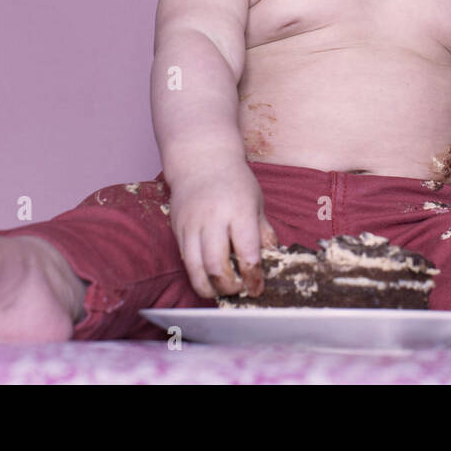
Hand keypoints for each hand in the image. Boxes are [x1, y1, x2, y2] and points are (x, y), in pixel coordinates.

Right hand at [166, 164, 279, 299]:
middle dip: (229, 286)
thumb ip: (263, 232)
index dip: (252, 277)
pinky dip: (196, 274)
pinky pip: (185, 260)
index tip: (256, 289)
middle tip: (238, 290)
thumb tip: (272, 259)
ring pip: (195, 268)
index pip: (247, 253)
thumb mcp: (256, 202)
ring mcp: (192, 224)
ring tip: (220, 291)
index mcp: (239, 211)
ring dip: (209, 287)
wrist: (202, 159)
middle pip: (217, 266)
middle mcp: (213, 219)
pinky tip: (207, 277)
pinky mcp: (178, 228)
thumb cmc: (234, 181)